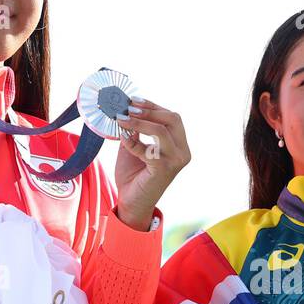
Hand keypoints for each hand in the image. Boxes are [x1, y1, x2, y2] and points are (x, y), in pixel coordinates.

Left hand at [114, 99, 189, 230]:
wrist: (131, 202)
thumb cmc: (134, 176)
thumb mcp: (133, 146)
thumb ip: (135, 130)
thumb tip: (126, 110)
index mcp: (179, 145)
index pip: (172, 118)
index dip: (153, 106)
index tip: (133, 100)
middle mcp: (182, 152)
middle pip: (172, 119)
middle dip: (149, 110)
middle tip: (128, 108)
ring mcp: (176, 161)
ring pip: (161, 130)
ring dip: (139, 122)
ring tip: (122, 118)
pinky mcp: (164, 169)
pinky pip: (147, 149)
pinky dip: (132, 142)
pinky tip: (121, 138)